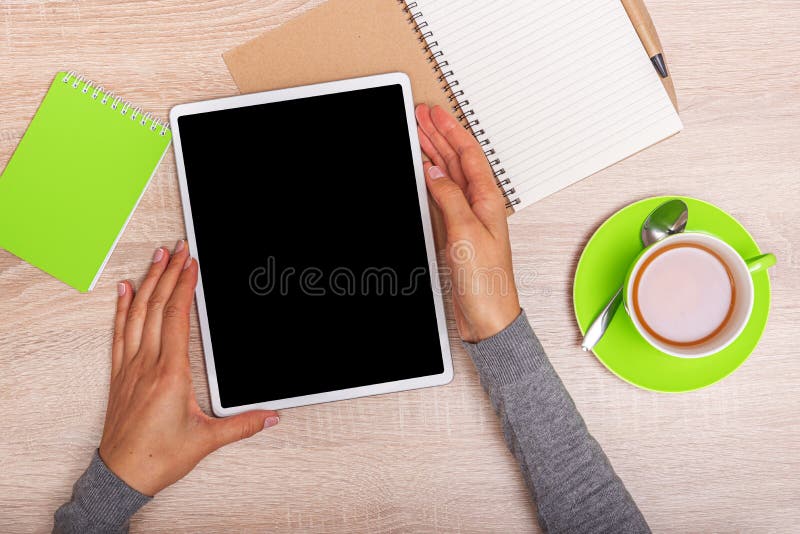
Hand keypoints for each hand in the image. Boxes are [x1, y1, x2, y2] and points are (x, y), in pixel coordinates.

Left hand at [99, 241, 278, 495]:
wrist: (120, 476)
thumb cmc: (158, 457)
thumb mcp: (208, 440)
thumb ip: (243, 424)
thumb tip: (272, 416)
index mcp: (170, 374)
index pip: (177, 318)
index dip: (184, 287)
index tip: (192, 265)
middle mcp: (147, 365)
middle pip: (157, 307)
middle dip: (168, 273)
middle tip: (177, 248)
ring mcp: (130, 368)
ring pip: (136, 315)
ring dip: (147, 283)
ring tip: (156, 259)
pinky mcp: (120, 375)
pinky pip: (119, 333)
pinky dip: (122, 308)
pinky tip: (124, 291)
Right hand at [416, 104, 519, 341]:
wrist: (487, 313)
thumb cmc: (486, 280)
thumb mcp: (465, 231)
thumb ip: (449, 196)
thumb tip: (434, 170)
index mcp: (488, 199)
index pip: (467, 153)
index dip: (450, 130)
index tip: (433, 113)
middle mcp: (479, 204)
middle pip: (456, 160)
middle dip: (438, 135)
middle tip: (420, 116)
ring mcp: (466, 216)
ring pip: (447, 175)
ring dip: (433, 153)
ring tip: (418, 134)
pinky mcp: (455, 231)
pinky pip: (441, 195)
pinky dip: (429, 178)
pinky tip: (422, 170)